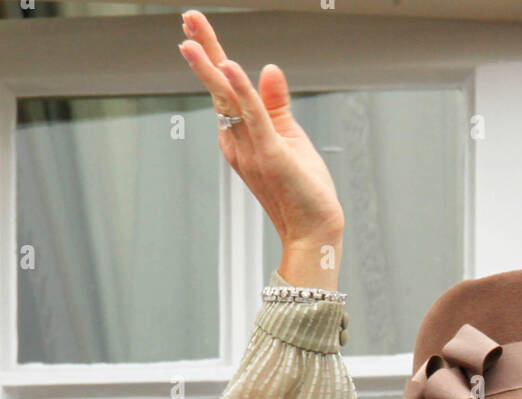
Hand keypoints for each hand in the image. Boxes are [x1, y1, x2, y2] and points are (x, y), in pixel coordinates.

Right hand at [178, 10, 344, 251]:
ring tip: (191, 40)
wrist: (313, 234)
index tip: (196, 28)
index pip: (224, 90)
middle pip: (218, 89)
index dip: (212, 57)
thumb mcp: (290, 139)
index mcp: (241, 138)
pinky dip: (244, 92)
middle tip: (188, 19)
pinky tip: (233, 68)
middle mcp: (240, 143)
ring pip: (229, 101)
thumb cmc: (304, 193)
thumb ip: (276, 105)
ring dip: (211, 68)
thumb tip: (269, 68)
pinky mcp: (272, 156)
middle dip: (203, 52)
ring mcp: (253, 150)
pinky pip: (255, 118)